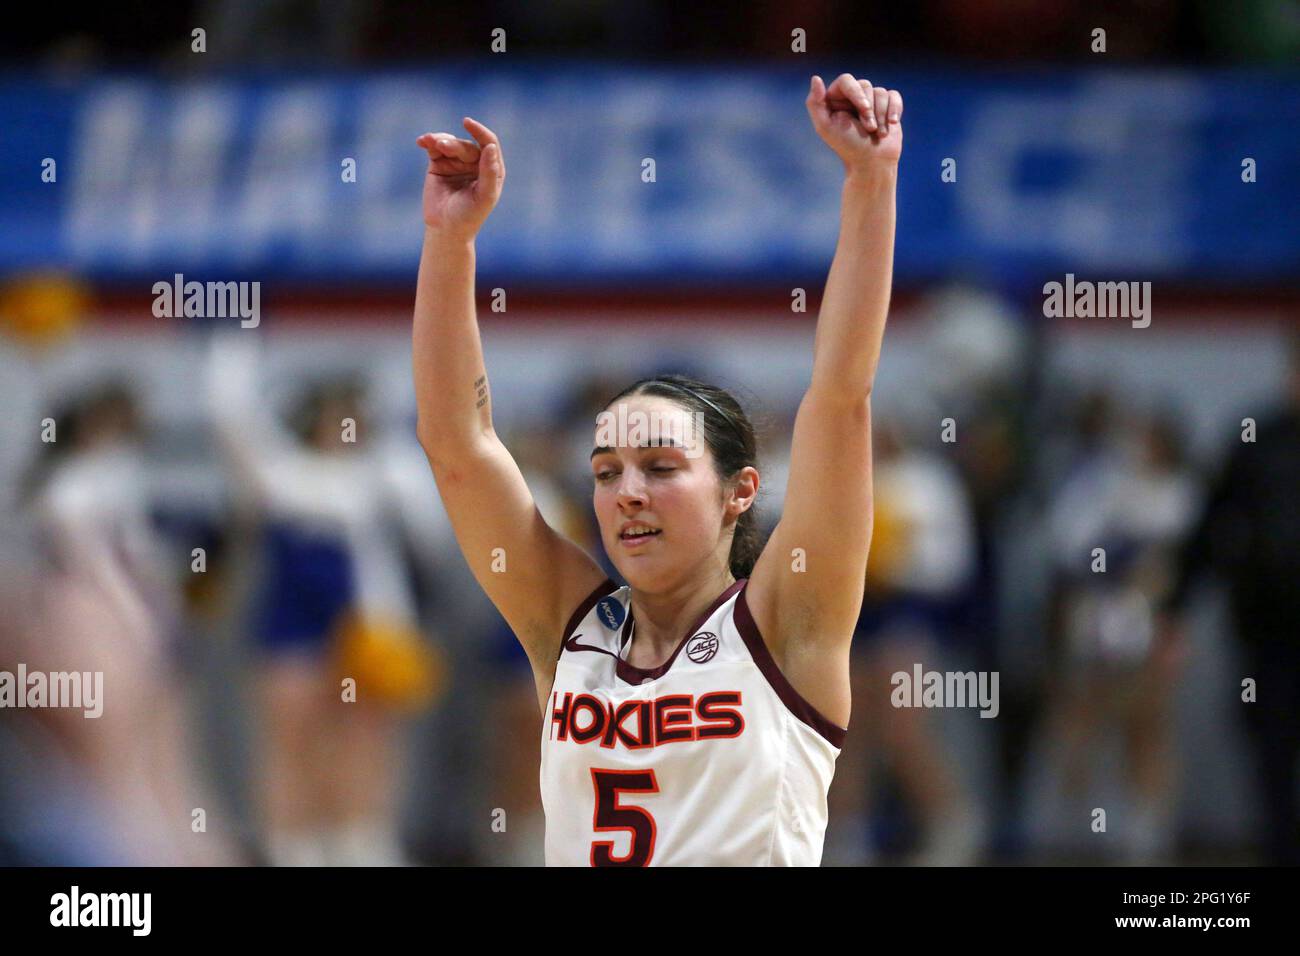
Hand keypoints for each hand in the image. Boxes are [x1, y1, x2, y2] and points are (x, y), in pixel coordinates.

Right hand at [416, 117, 504, 238]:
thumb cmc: (469, 216)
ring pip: (450, 143)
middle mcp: (476, 164)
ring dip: (440, 140)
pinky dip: (429, 142)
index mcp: (492, 170)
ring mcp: (457, 163)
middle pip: (466, 145)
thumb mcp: (484, 196)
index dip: (479, 131)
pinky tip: (422, 141)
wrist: (445, 230)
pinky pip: (435, 147)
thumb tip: (490, 146)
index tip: (467, 123)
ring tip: (429, 142)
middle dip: (453, 143)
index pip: (488, 143)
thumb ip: (489, 172)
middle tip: (441, 146)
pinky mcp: (439, 164)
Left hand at [806, 73, 902, 172]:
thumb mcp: (825, 127)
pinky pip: (894, 96)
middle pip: (865, 85)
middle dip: (869, 109)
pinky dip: (895, 110)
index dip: (857, 93)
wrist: (873, 163)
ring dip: (882, 115)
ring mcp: (870, 101)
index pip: (847, 80)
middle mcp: (852, 97)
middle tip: (869, 129)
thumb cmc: (848, 147)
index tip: (865, 110)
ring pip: (881, 92)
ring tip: (878, 133)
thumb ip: (814, 103)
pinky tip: (892, 124)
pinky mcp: (887, 106)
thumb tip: (816, 78)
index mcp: (835, 100)